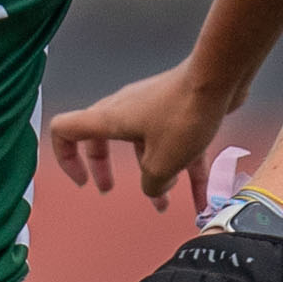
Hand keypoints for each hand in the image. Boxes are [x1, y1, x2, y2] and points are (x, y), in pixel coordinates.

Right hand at [48, 62, 240, 211]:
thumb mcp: (162, 164)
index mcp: (108, 120)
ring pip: (143, 146)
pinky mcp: (178, 110)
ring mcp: (152, 109)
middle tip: (108, 189)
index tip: (82, 181)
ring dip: (152, 175)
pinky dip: (186, 171)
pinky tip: (203, 198)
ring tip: (164, 206)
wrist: (219, 76)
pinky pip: (176, 145)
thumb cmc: (182, 117)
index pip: (64, 130)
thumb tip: (156, 189)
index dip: (65, 159)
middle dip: (103, 168)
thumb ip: (151, 185)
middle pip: (101, 139)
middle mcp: (124, 111)